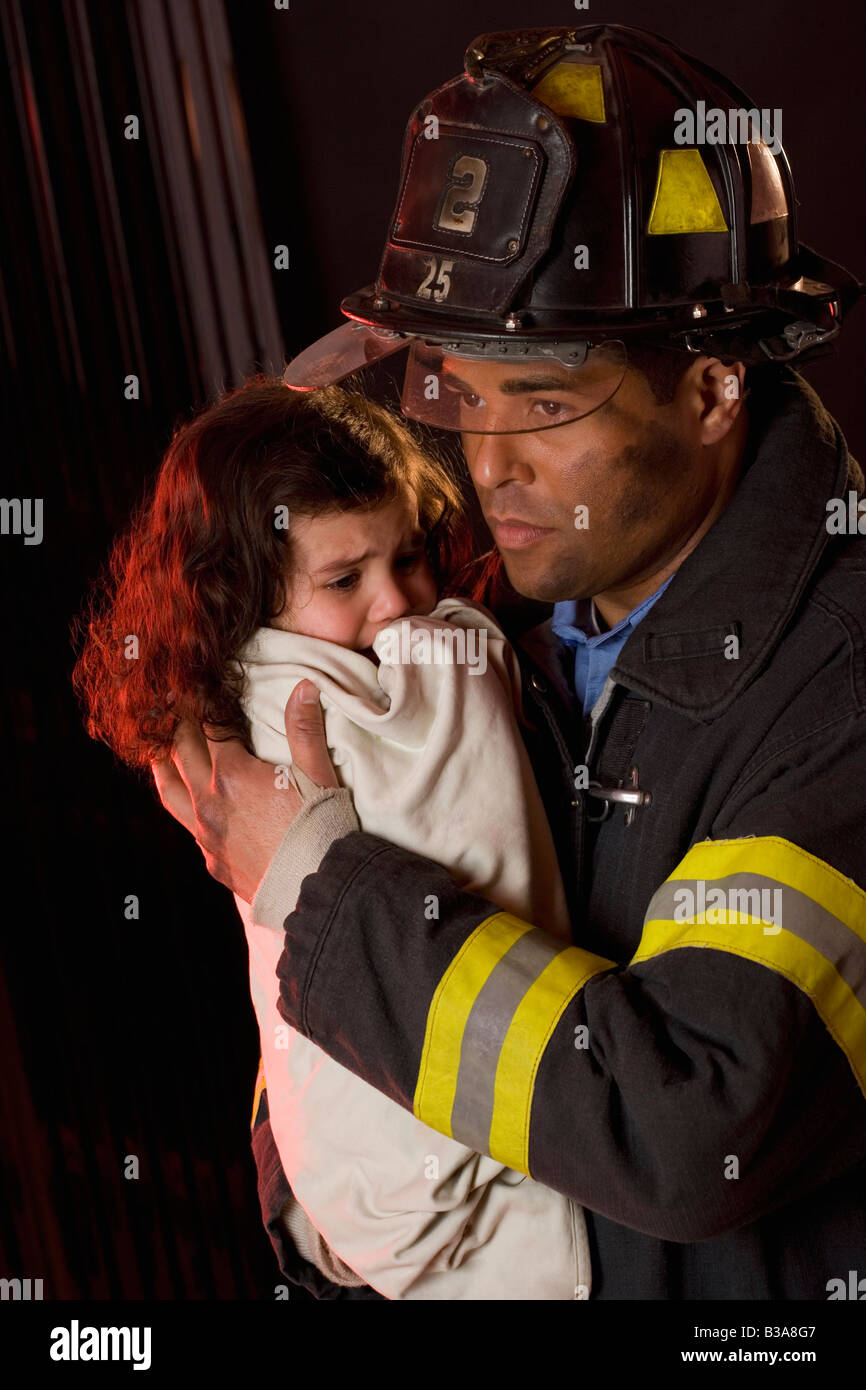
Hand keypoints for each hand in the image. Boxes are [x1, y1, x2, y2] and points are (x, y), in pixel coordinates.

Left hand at [151, 679, 337, 902]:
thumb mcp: (318, 773)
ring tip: (157, 750)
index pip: (208, 728)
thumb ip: (304, 728)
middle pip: (182, 753)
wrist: (319, 887)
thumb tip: (305, 686)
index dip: (202, 704)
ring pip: (170, 792)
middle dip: (177, 725)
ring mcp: (207, 834)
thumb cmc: (320, 828)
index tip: (194, 687)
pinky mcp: (212, 861)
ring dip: (163, 765)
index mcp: (232, 775)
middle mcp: (209, 802)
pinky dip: (182, 805)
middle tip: (170, 704)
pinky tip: (188, 803)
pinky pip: (187, 826)